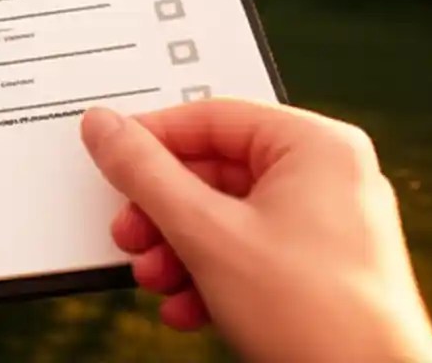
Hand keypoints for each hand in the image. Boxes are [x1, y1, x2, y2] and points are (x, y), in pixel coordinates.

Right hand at [81, 99, 431, 362]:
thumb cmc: (315, 314)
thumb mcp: (206, 233)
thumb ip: (145, 173)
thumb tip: (104, 127)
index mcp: (316, 147)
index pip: (213, 116)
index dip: (152, 138)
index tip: (110, 157)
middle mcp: (326, 177)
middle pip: (213, 171)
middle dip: (162, 213)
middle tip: (131, 234)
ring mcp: (326, 225)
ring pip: (224, 217)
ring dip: (177, 249)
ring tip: (157, 278)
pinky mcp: (318, 269)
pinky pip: (247, 252)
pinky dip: (209, 274)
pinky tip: (187, 305)